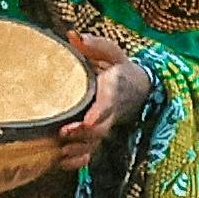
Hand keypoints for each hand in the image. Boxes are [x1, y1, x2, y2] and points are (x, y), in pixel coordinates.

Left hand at [53, 55, 145, 172]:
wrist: (138, 88)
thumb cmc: (119, 68)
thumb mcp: (111, 52)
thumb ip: (95, 45)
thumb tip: (74, 35)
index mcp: (112, 91)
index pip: (107, 105)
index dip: (98, 115)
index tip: (88, 123)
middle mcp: (110, 112)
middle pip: (100, 129)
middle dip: (83, 135)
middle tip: (63, 134)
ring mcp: (105, 126)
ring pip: (94, 144)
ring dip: (78, 150)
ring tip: (60, 152)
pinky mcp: (98, 135)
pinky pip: (91, 152)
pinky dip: (79, 161)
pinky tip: (62, 163)